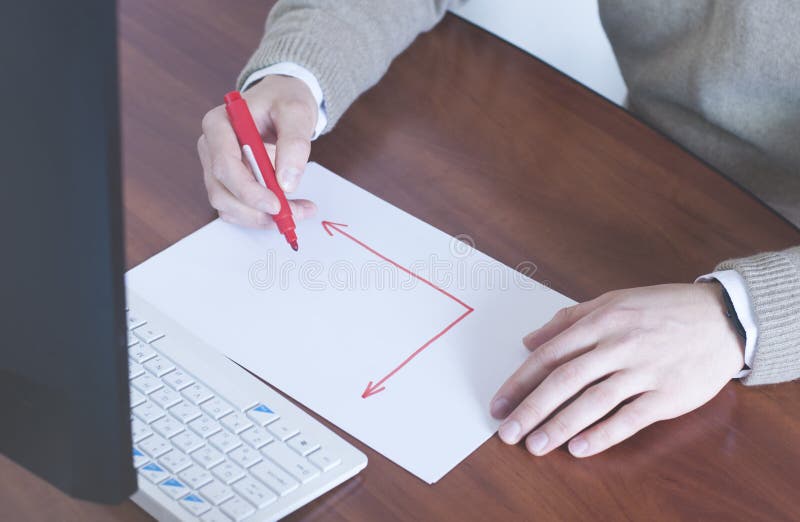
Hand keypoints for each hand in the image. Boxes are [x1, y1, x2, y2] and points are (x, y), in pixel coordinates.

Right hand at [198, 75, 317, 227]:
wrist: (282, 103)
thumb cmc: (284, 101)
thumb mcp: (296, 112)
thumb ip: (294, 144)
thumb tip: (286, 183)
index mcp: (218, 124)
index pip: (224, 165)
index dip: (248, 190)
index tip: (276, 204)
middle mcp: (211, 147)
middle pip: (222, 192)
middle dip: (257, 210)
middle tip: (293, 214)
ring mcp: (216, 167)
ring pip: (228, 206)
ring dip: (261, 218)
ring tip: (298, 211)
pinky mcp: (228, 182)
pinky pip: (238, 209)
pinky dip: (262, 216)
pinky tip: (288, 209)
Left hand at [490, 283, 744, 457]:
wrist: (722, 318)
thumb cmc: (662, 309)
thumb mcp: (613, 301)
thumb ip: (569, 320)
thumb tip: (530, 341)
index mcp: (601, 321)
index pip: (550, 354)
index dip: (520, 381)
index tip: (499, 403)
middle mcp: (618, 345)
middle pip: (565, 380)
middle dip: (531, 408)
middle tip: (507, 433)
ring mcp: (643, 371)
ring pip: (594, 401)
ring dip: (560, 425)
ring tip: (536, 446)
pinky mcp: (667, 395)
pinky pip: (630, 418)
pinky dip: (604, 434)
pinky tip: (580, 448)